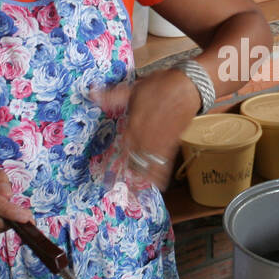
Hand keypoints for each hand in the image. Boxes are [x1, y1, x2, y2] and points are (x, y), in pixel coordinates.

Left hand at [93, 69, 199, 187]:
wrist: (187, 86)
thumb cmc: (160, 85)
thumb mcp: (132, 88)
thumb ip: (112, 95)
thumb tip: (91, 92)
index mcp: (134, 122)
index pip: (123, 145)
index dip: (116, 160)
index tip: (107, 173)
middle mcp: (145, 134)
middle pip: (134, 158)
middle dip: (127, 174)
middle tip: (119, 189)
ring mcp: (160, 140)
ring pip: (148, 162)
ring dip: (142, 178)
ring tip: (135, 193)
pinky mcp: (173, 142)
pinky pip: (165, 161)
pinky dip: (161, 174)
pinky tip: (158, 185)